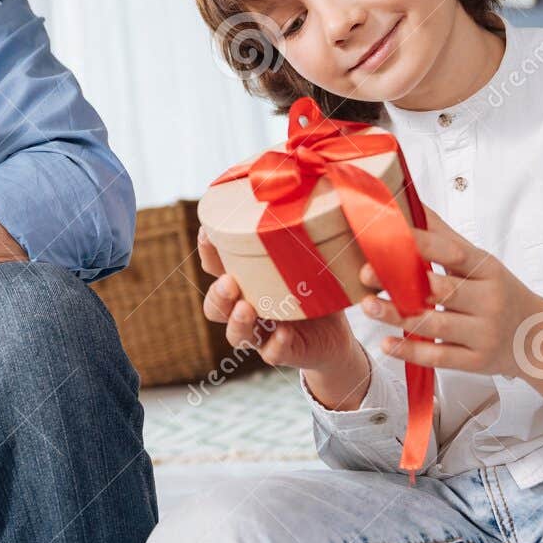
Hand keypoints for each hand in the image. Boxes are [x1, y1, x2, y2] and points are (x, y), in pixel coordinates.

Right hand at [198, 227, 370, 407]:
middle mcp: (245, 310)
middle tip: (230, 282)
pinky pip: (271, 353)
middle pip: (215, 308)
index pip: (215, 268)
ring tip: (247, 309)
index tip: (208, 232)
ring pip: (236, 335)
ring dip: (238, 322)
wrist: (335, 334)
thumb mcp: (307, 260)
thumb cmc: (314, 289)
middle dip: (218, 295)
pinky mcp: (281, 352)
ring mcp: (261, 334)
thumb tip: (300, 189)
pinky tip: (283, 334)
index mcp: (245, 283)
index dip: (208, 252)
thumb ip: (299, 236)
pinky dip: (275, 344)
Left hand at [359, 207, 542, 404]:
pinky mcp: (477, 361)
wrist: (538, 337)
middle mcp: (488, 300)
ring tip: (368, 306)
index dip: (419, 244)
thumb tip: (411, 203)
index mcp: (488, 269)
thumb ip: (445, 238)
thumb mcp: (481, 264)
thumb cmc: (499, 292)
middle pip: (441, 289)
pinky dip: (411, 351)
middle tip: (365, 272)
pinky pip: (439, 358)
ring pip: (436, 325)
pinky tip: (387, 344)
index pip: (453, 252)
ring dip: (398, 315)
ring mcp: (484, 333)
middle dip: (401, 281)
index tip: (385, 235)